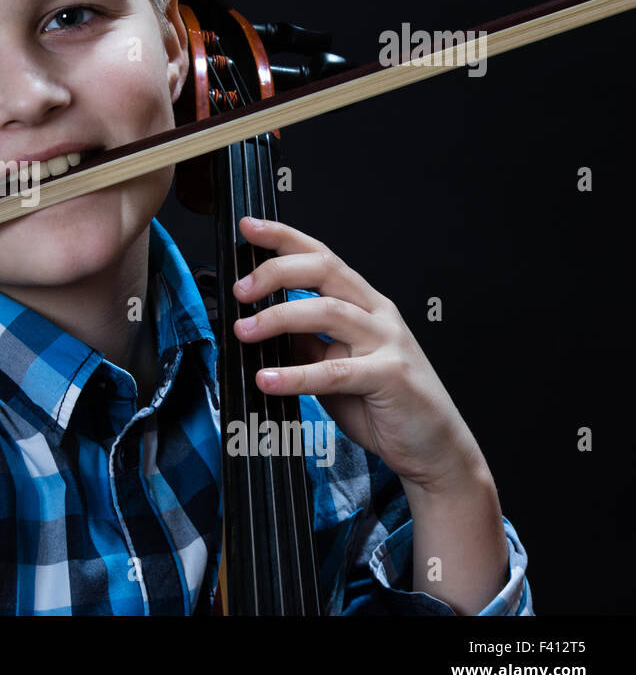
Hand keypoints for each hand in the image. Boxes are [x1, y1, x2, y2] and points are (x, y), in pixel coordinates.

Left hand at [230, 216, 483, 494]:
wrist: (434, 447)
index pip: (321, 257)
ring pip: (328, 312)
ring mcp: (387, 342)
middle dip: (276, 271)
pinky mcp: (390, 377)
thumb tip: (258, 324)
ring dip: (278, 318)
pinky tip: (267, 380)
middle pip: (325, 270)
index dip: (284, 238)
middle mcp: (378, 315)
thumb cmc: (382, 403)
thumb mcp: (333, 364)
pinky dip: (296, 374)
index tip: (249, 227)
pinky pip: (335, 371)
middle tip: (239, 290)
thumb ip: (304, 341)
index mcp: (364, 304)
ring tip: (243, 332)